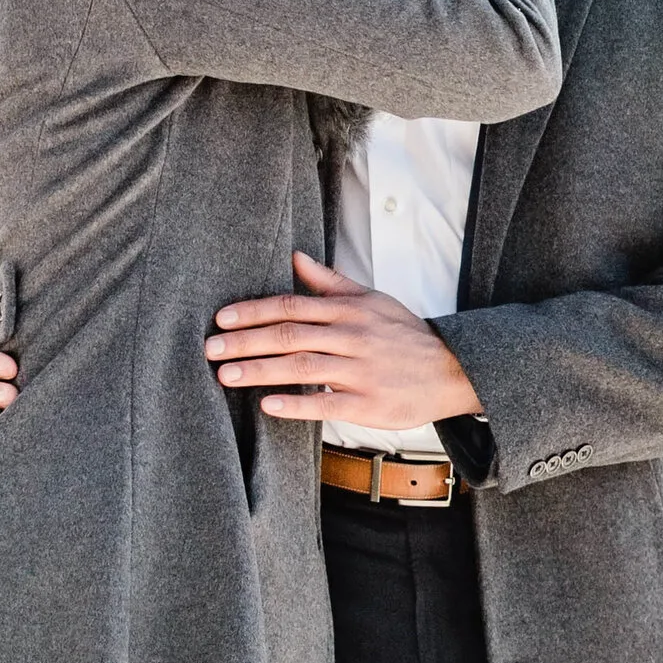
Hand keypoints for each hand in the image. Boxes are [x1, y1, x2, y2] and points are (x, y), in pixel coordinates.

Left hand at [204, 252, 481, 426]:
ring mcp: (359, 371)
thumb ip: (330, 282)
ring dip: (259, 371)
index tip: (222, 319)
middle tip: (210, 348)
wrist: (452, 370)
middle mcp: (351, 337)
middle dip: (245, 341)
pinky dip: (295, 403)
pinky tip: (267, 404)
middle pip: (289, 335)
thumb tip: (295, 257)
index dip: (254, 311)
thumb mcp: (372, 300)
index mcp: (349, 311)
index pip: (292, 305)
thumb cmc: (406, 335)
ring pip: (301, 367)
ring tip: (225, 375)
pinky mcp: (367, 404)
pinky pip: (325, 403)